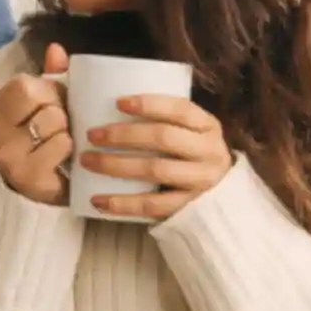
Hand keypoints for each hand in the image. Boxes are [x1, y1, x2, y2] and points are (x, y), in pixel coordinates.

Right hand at [0, 43, 73, 204]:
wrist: (44, 183)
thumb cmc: (43, 136)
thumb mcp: (46, 101)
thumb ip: (52, 74)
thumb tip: (56, 49)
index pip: (25, 84)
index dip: (47, 92)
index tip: (50, 105)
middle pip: (42, 103)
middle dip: (59, 112)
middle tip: (56, 127)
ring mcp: (6, 156)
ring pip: (54, 123)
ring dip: (65, 132)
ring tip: (59, 142)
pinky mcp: (25, 177)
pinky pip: (61, 145)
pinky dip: (68, 150)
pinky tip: (61, 159)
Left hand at [80, 94, 231, 219]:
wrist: (223, 195)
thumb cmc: (191, 152)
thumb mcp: (189, 131)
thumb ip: (162, 119)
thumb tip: (107, 102)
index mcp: (207, 125)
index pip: (180, 109)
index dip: (149, 104)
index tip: (118, 102)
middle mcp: (209, 151)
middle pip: (163, 138)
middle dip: (123, 135)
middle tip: (92, 135)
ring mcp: (201, 181)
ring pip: (156, 170)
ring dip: (117, 165)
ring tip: (87, 162)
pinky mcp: (190, 207)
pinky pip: (153, 206)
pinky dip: (124, 204)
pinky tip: (98, 201)